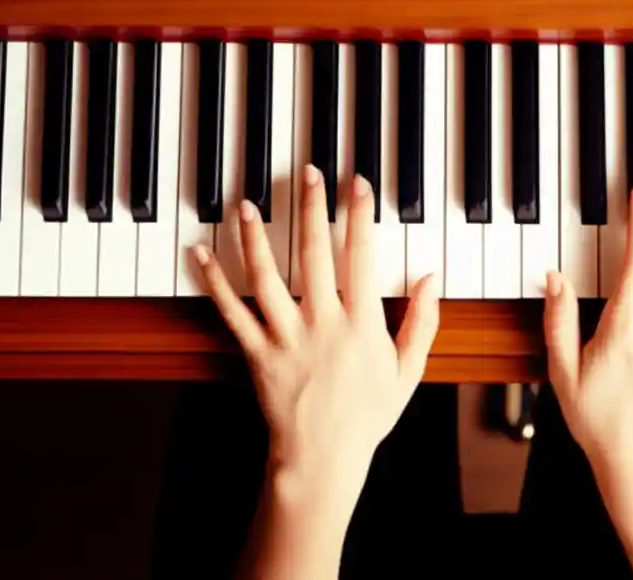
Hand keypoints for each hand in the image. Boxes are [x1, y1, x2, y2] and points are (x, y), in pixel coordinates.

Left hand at [193, 165, 439, 578]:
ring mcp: (286, 338)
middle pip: (313, 255)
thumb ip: (422, 322)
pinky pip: (231, 313)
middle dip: (310, 209)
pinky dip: (214, 282)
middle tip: (307, 173)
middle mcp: (322, 324)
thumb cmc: (366, 417)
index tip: (356, 184)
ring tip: (248, 204)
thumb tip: (430, 278)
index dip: (359, 216)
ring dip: (255, 237)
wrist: (322, 459)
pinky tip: (202, 254)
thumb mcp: (408, 371)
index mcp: (362, 325)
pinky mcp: (256, 354)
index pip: (361, 257)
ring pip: (266, 278)